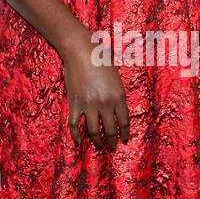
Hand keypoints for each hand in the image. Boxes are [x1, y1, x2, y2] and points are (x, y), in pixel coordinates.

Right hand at [62, 34, 130, 150]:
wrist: (81, 52)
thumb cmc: (101, 60)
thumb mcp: (117, 78)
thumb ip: (117, 95)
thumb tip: (117, 109)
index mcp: (119, 96)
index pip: (124, 122)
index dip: (124, 134)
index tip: (124, 140)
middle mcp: (106, 103)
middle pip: (110, 130)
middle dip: (112, 141)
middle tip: (112, 147)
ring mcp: (89, 105)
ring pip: (94, 131)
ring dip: (97, 141)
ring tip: (99, 145)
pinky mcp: (75, 104)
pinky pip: (75, 125)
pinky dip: (75, 136)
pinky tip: (78, 142)